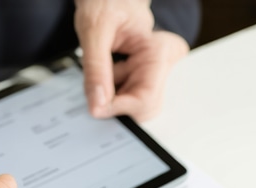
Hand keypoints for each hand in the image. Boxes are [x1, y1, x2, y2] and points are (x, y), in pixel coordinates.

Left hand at [74, 0, 188, 120]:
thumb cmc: (104, 1)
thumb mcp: (94, 30)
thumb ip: (95, 69)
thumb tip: (97, 105)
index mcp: (160, 53)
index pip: (146, 99)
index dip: (119, 108)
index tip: (95, 107)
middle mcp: (161, 67)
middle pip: (142, 109)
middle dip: (115, 104)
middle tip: (97, 89)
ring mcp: (152, 75)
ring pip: (131, 108)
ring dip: (110, 97)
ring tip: (103, 69)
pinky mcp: (140, 79)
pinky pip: (123, 100)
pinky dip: (108, 93)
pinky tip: (105, 74)